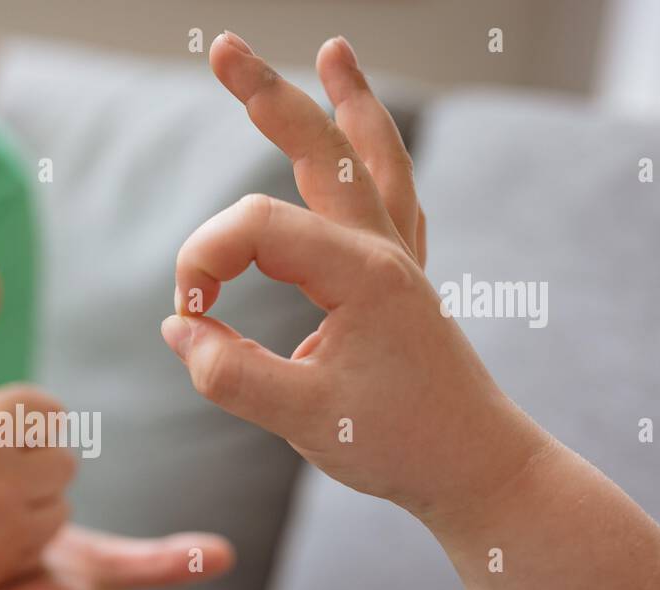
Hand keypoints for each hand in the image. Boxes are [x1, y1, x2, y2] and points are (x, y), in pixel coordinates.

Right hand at [161, 33, 551, 528]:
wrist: (478, 471)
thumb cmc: (400, 446)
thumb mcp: (302, 420)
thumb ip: (228, 373)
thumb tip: (181, 328)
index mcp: (360, 272)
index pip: (253, 226)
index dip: (200, 262)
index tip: (186, 319)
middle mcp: (383, 252)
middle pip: (321, 149)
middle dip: (266, 96)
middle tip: (222, 48)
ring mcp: (401, 262)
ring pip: (372, 161)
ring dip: (347, 105)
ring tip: (335, 50)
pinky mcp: (404, 284)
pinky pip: (395, 200)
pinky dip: (378, 159)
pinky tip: (368, 141)